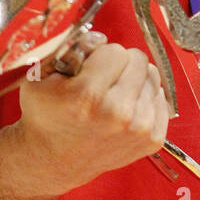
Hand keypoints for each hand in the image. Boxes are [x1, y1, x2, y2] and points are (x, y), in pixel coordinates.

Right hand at [9, 34, 168, 199]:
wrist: (52, 161)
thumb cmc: (45, 116)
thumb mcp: (39, 77)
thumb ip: (66, 49)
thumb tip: (98, 38)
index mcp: (88, 96)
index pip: (116, 50)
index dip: (100, 57)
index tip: (88, 71)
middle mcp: (119, 114)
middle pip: (138, 60)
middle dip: (119, 65)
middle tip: (100, 82)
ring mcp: (139, 129)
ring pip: (152, 77)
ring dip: (133, 82)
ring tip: (111, 97)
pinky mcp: (152, 140)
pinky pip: (161, 98)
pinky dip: (144, 99)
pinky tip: (124, 110)